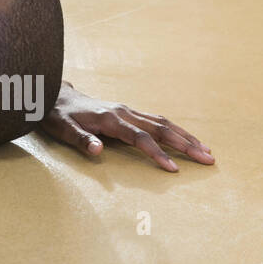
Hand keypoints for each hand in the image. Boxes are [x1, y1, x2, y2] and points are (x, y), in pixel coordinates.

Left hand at [40, 82, 213, 171]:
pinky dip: (176, 130)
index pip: (140, 138)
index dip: (157, 153)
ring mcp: (128, 110)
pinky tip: (188, 139)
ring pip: (163, 122)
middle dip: (185, 144)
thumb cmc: (57, 115)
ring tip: (207, 150)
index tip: (174, 169)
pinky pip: (157, 120)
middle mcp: (123, 112)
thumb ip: (80, 139)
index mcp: (109, 118)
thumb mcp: (62, 128)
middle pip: (160, 128)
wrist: (54, 95)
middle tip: (208, 159)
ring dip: (186, 136)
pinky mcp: (129, 112)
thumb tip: (97, 150)